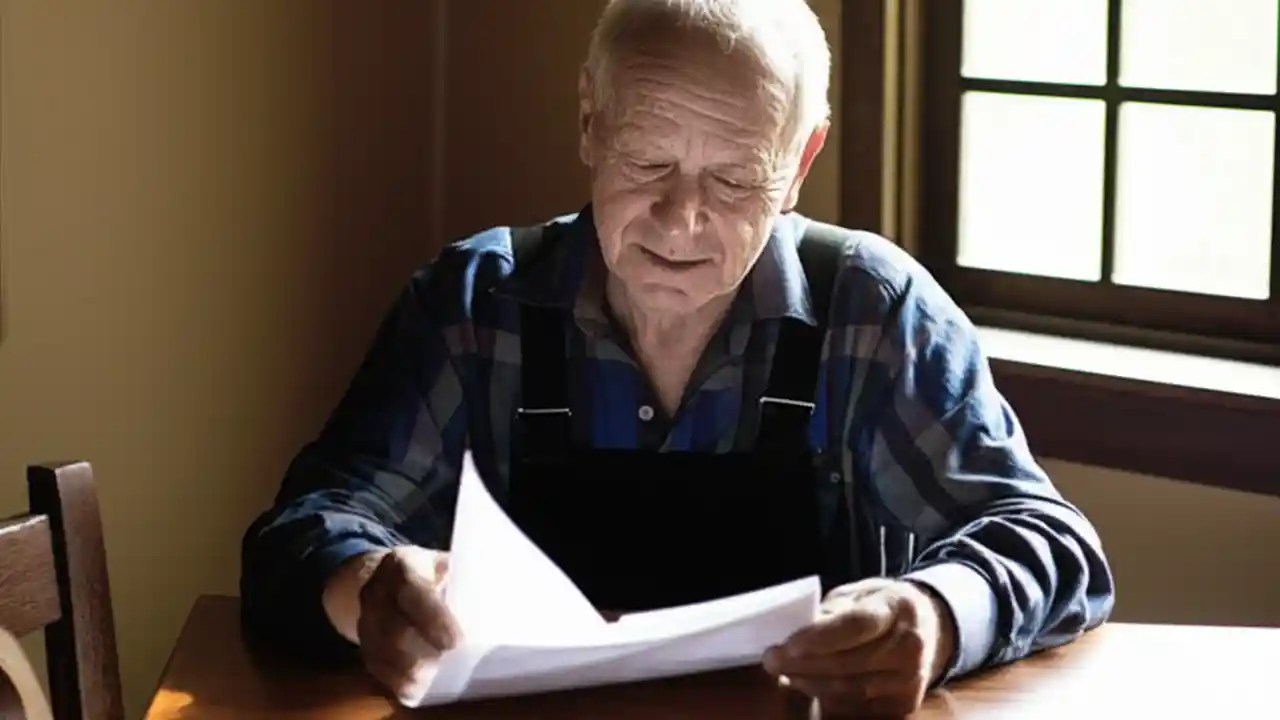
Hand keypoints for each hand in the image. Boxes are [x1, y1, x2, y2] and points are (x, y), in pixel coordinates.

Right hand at [329, 547, 460, 704]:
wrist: (384, 576)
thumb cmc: (428, 572)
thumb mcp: (444, 563)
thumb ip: (464, 577)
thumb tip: (500, 600)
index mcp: (401, 565)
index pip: (413, 591)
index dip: (434, 618)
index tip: (458, 642)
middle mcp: (377, 591)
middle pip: (394, 626)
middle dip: (423, 651)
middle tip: (452, 667)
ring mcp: (366, 619)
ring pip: (382, 650)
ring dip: (410, 670)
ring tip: (437, 681)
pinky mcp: (364, 644)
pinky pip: (376, 666)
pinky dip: (398, 681)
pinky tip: (419, 689)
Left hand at [762, 577, 955, 717]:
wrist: (931, 628)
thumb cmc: (883, 606)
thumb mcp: (860, 593)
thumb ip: (831, 611)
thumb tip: (795, 633)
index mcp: (898, 608)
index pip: (856, 626)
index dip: (819, 637)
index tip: (786, 644)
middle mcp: (910, 647)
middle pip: (848, 663)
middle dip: (802, 664)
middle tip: (771, 659)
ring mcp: (910, 680)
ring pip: (848, 690)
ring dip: (809, 684)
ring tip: (784, 673)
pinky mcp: (905, 705)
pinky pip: (856, 707)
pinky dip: (827, 699)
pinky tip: (808, 686)